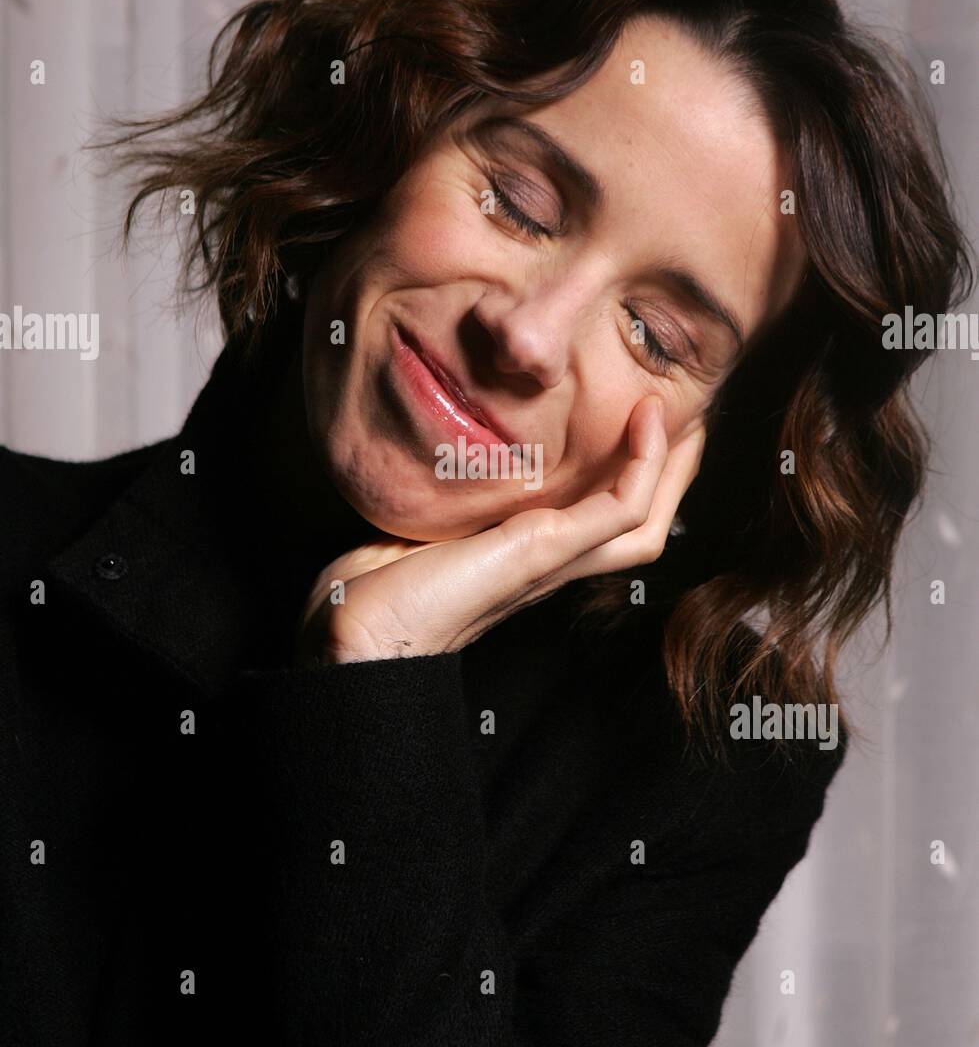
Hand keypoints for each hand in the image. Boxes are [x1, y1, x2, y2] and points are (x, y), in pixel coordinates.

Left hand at [294, 394, 704, 664]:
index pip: (602, 518)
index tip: (638, 415)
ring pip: (646, 519)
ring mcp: (553, 559)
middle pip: (642, 523)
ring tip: (678, 412)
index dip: (632, 472)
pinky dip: (645, 464)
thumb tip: (426, 449)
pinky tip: (647, 422)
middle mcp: (550, 563)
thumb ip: (439, 495)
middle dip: (670, 468)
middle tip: (683, 411)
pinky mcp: (542, 551)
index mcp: (526, 557)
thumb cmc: (376, 588)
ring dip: (672, 465)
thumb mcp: (418, 525)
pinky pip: (621, 507)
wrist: (360, 635)